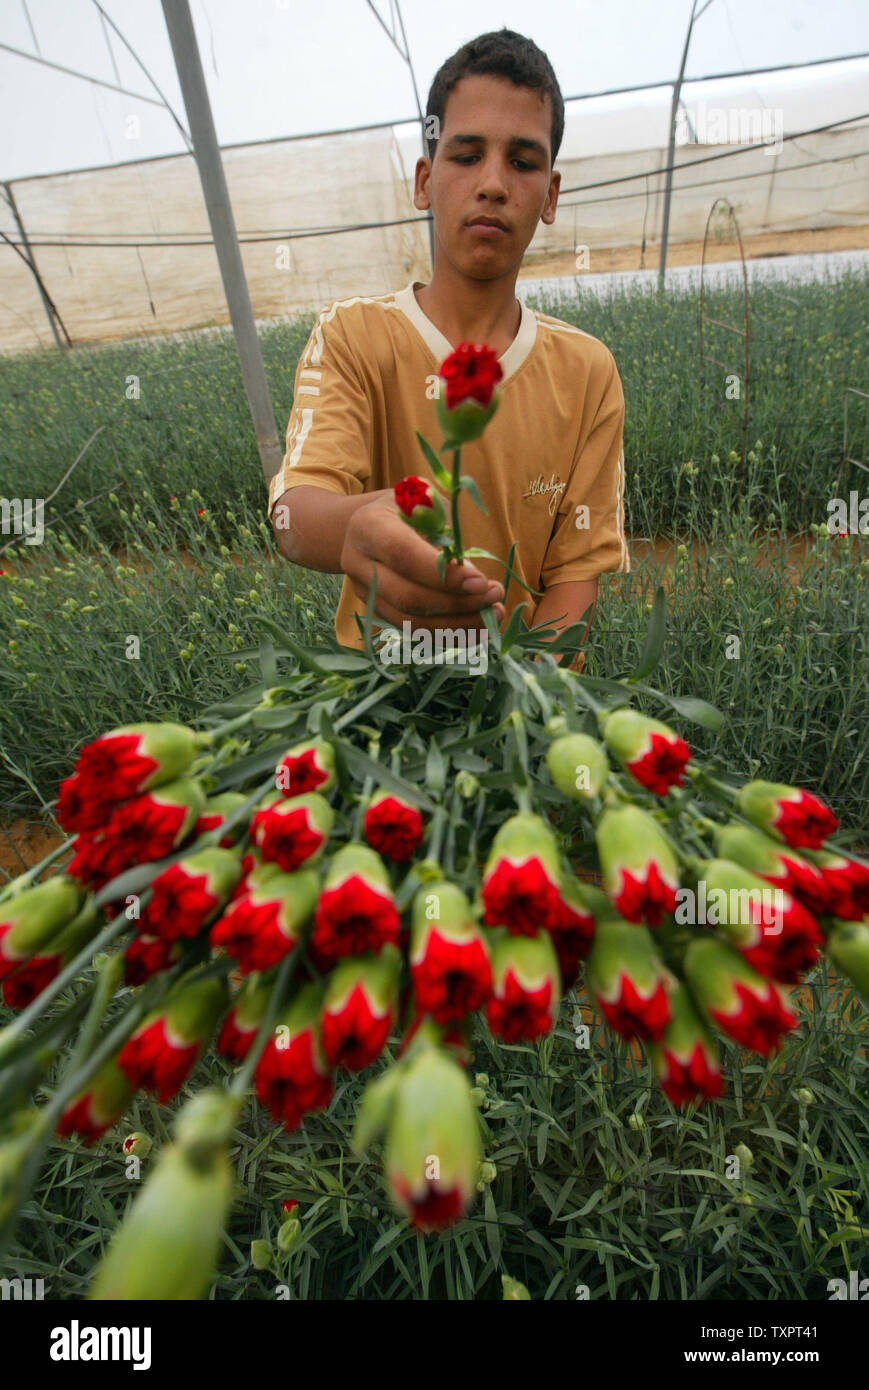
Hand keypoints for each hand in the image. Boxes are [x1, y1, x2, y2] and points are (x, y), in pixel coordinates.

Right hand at [341, 494, 505, 629]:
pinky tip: (477, 629)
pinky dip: (448, 634)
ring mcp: (366, 592)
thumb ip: (446, 535)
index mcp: (369, 527)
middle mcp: (359, 564)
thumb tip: (472, 578)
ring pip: (410, 622)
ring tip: (493, 615)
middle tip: (494, 598)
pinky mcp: (378, 611)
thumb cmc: (407, 510)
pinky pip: (413, 631)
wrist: (366, 527)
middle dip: (456, 604)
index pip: (404, 556)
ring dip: (457, 625)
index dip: (444, 575)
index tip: (482, 582)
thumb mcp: (427, 503)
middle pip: (406, 597)